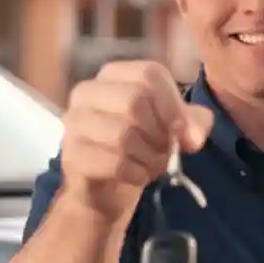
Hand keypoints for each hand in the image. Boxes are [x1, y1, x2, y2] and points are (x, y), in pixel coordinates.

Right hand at [59, 60, 213, 220]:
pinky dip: (135, 173)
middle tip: (165, 151)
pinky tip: (138, 176)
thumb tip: (192, 134)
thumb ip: (191, 123)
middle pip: (135, 100)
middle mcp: (87, 91)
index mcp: (114, 75)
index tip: (185, 133)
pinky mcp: (72, 155)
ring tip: (153, 166)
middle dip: (159, 132)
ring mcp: (74, 122)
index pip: (149, 74)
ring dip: (149, 157)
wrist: (105, 188)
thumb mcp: (172, 128)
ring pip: (123, 134)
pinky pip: (113, 162)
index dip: (173, 104)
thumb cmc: (139, 147)